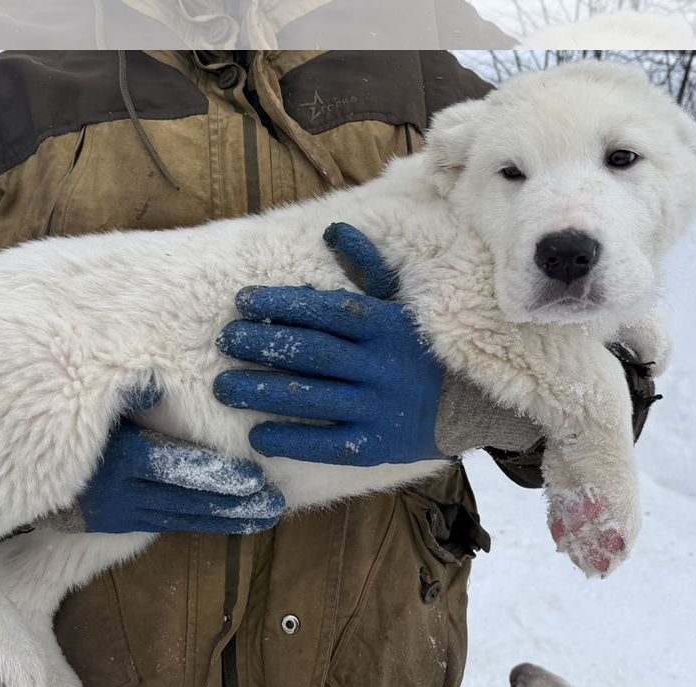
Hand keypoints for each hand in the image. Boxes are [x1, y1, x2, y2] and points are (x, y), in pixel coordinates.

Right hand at [71, 390, 284, 533]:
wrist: (20, 473)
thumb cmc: (66, 426)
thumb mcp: (94, 404)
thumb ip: (128, 394)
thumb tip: (160, 388)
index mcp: (120, 456)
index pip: (174, 467)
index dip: (215, 474)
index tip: (254, 478)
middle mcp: (126, 490)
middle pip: (188, 498)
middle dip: (234, 503)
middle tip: (276, 504)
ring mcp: (126, 512)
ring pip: (184, 518)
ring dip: (227, 519)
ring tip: (268, 517)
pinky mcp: (125, 524)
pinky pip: (171, 524)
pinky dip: (204, 523)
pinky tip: (235, 523)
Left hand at [213, 223, 449, 466]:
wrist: (470, 405)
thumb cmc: (421, 349)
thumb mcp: (401, 304)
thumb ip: (368, 268)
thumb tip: (334, 230)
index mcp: (387, 326)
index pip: (328, 311)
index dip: (282, 305)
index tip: (243, 302)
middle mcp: (382, 366)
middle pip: (312, 353)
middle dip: (263, 345)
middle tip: (225, 341)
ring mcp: (379, 409)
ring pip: (312, 398)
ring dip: (263, 393)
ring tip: (224, 387)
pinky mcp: (376, 447)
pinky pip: (327, 444)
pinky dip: (291, 440)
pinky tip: (257, 436)